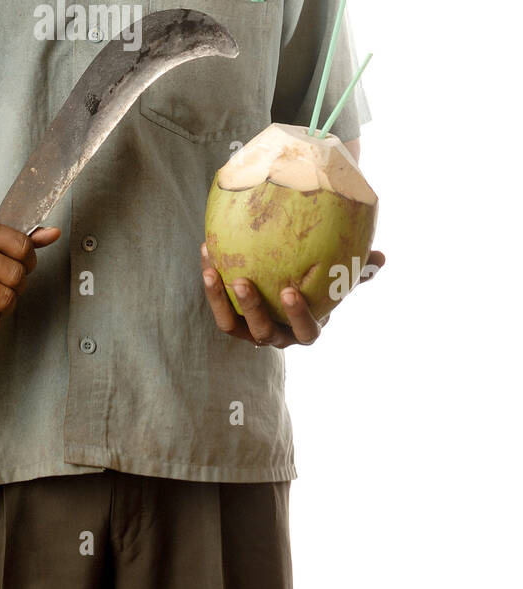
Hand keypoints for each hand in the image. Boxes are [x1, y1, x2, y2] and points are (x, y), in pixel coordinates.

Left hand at [200, 243, 385, 348]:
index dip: (297, 315)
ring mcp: (251, 332)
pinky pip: (218, 307)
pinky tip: (207, 252)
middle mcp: (278, 336)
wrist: (283, 293)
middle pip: (264, 332)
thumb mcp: (337, 282)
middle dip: (252, 309)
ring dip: (221, 299)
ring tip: (213, 271)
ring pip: (233, 325)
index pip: (305, 331)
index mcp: (306, 330)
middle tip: (243, 280)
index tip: (290, 291)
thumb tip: (381, 258)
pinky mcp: (231, 321)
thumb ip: (356, 272)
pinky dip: (211, 286)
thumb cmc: (318, 288)